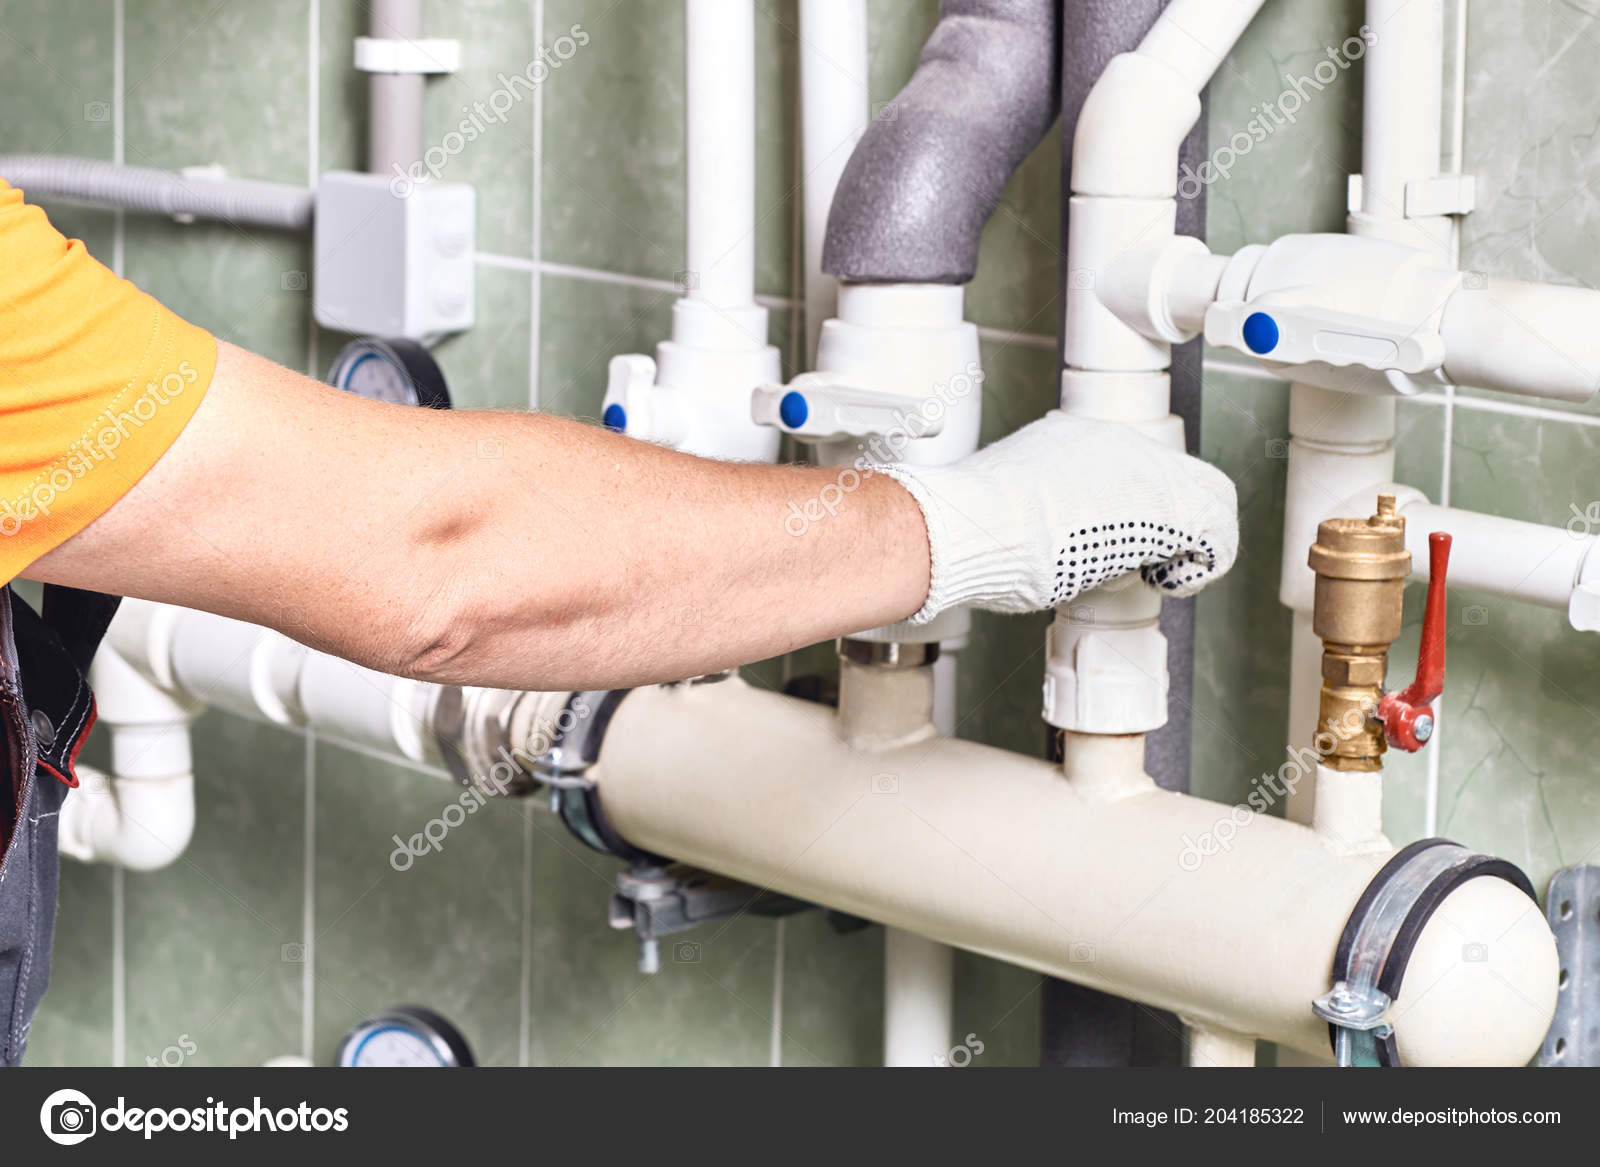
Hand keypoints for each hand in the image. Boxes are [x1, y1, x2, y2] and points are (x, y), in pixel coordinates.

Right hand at [875, 411, 1238, 621]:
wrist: (966, 526)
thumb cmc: (971, 531)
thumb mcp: (1007, 512)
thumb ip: (1039, 518)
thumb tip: (1048, 550)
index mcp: (1072, 440)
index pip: (1130, 471)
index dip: (1135, 512)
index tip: (1120, 546)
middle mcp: (1114, 443)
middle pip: (1177, 478)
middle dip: (1172, 527)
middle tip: (1148, 565)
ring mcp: (1143, 468)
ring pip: (1207, 497)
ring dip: (1192, 544)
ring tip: (1160, 576)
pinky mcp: (1168, 505)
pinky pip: (1217, 530)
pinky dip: (1204, 565)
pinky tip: (1170, 583)